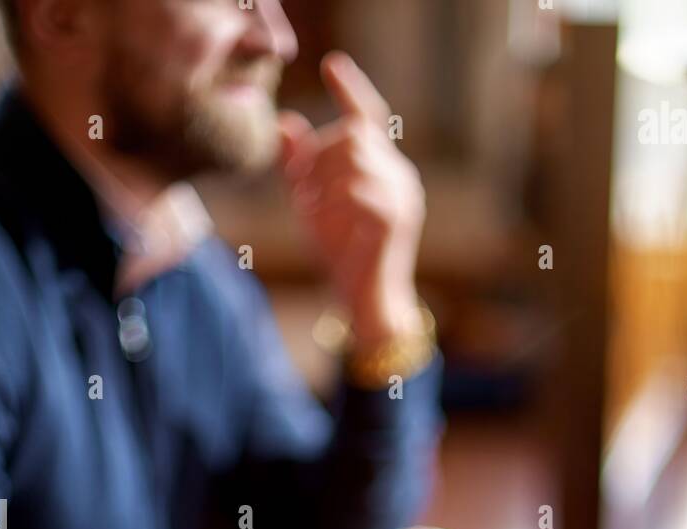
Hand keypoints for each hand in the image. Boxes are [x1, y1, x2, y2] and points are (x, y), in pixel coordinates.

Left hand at [278, 52, 426, 346]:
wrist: (368, 304)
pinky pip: (356, 190)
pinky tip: (323, 223)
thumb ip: (301, 168)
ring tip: (310, 210)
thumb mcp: (314, 205)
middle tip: (297, 187)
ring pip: (353, 158)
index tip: (332, 65)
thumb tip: (285, 123)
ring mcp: (402, 197)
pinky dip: (331, 203)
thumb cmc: (344, 256)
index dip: (350, 89)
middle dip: (317, 154)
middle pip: (353, 134)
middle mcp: (401, 177)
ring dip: (321, 180)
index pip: (370, 117)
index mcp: (385, 170)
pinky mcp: (394, 219)